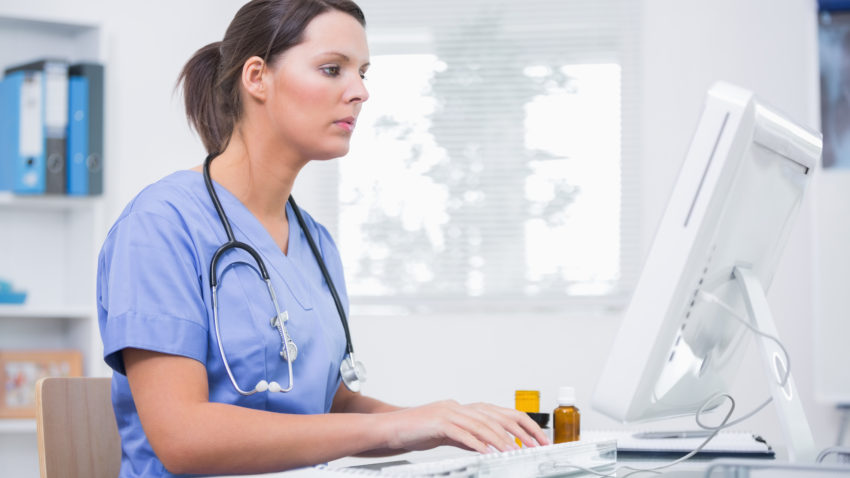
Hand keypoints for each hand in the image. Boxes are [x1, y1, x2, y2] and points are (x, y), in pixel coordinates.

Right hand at [380, 400, 549, 453]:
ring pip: (482, 424)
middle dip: (519, 432)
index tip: (537, 438)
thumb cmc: (418, 431)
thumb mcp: (449, 434)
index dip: (522, 425)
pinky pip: (462, 433)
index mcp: (465, 408)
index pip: (501, 413)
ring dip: (501, 440)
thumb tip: (489, 446)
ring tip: (514, 452)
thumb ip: (469, 437)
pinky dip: (477, 443)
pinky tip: (487, 453)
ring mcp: (449, 412)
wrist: (391, 428)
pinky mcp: (438, 423)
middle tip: (534, 446)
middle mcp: (460, 406)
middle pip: (496, 416)